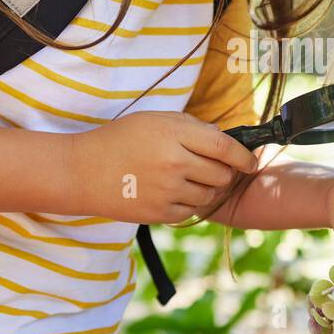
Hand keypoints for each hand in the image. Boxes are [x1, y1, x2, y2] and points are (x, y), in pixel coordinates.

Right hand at [69, 111, 257, 223]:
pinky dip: (188, 203)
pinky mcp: (159, 214)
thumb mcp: (153, 120)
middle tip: (211, 168)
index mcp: (174, 135)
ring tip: (186, 179)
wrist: (82, 172)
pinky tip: (171, 192)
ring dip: (206, 188)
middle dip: (223, 172)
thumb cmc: (118, 140)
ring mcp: (167, 191)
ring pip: (209, 195)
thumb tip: (223, 138)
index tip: (251, 161)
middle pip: (221, 174)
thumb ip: (190, 126)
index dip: (244, 156)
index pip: (224, 147)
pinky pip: (190, 211)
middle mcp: (174, 163)